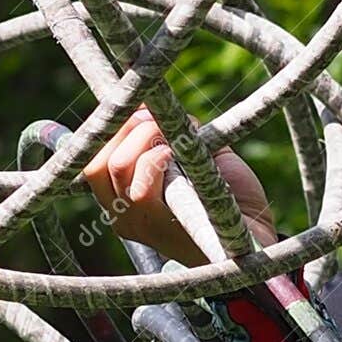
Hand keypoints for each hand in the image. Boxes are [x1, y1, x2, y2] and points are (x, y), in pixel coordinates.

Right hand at [82, 107, 275, 263]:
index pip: (88, 159)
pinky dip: (159, 159)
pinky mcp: (160, 228)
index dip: (111, 127)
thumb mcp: (194, 155)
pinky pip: (143, 186)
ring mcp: (140, 224)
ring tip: (175, 140)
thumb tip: (149, 103)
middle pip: (100, 161)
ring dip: (148, 138)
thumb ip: (172, 130)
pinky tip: (178, 155)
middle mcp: (122, 216)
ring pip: (119, 167)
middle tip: (161, 122)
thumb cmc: (223, 197)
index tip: (140, 110)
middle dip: (132, 127)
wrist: (254, 238)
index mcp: (121, 200)